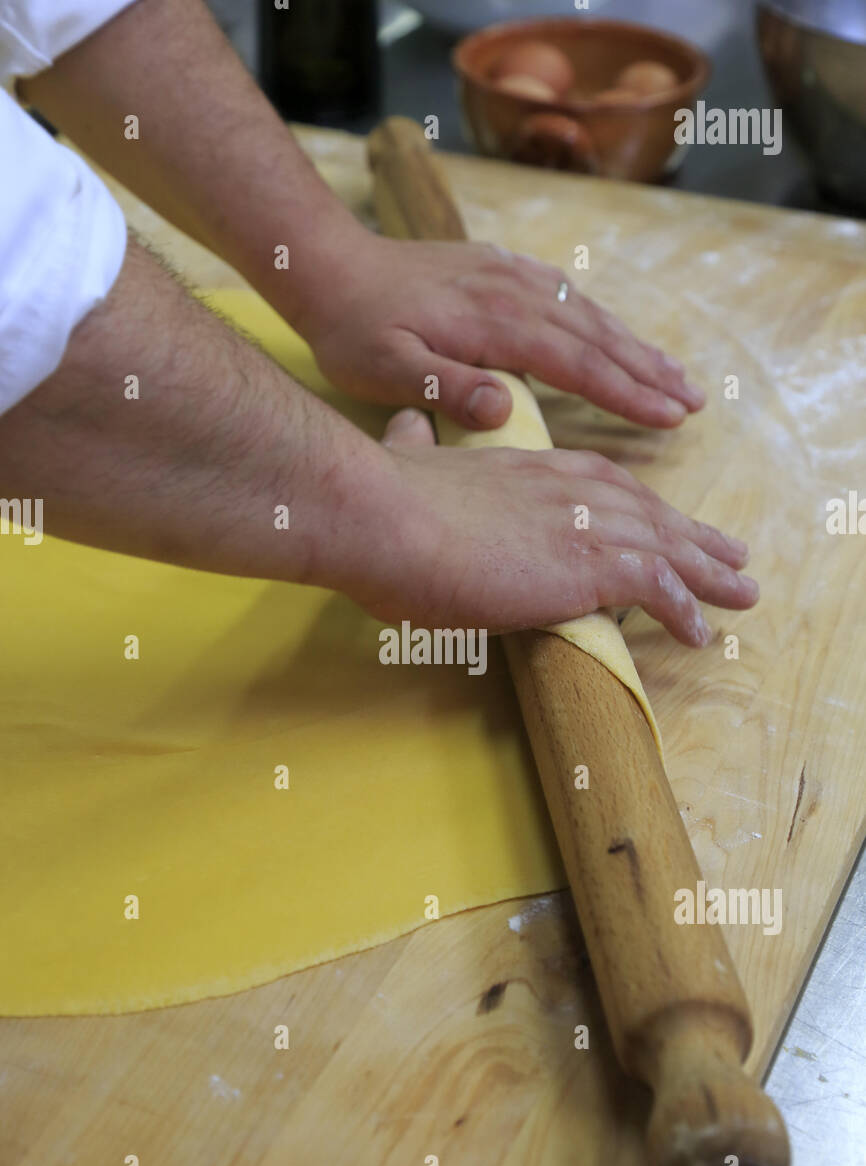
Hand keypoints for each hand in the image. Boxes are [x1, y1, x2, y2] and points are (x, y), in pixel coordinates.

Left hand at [299, 235, 704, 432]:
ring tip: (673, 373)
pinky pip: (563, 292)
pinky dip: (597, 316)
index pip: (577, 364)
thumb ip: (447, 389)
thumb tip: (507, 411)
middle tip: (694, 403)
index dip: (626, 394)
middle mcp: (513, 294)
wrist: (326, 265)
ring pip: (587, 313)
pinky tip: (613, 331)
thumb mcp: (387, 371)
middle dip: (649, 372)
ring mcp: (508, 276)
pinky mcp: (497, 268)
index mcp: (495, 325)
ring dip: (633, 345)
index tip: (668, 419)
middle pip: (596, 337)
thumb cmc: (352, 331)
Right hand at [330, 410, 754, 645]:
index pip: (603, 485)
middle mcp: (568, 488)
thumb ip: (419, 442)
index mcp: (530, 468)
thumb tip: (410, 421)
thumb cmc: (384, 499)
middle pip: (649, 513)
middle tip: (731, 557)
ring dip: (708, 576)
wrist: (382, 514)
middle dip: (694, 537)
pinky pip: (656, 588)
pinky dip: (683, 611)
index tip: (663, 521)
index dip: (640, 507)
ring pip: (666, 548)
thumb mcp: (408, 456)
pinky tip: (699, 635)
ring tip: (742, 596)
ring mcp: (582, 523)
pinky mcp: (587, 562)